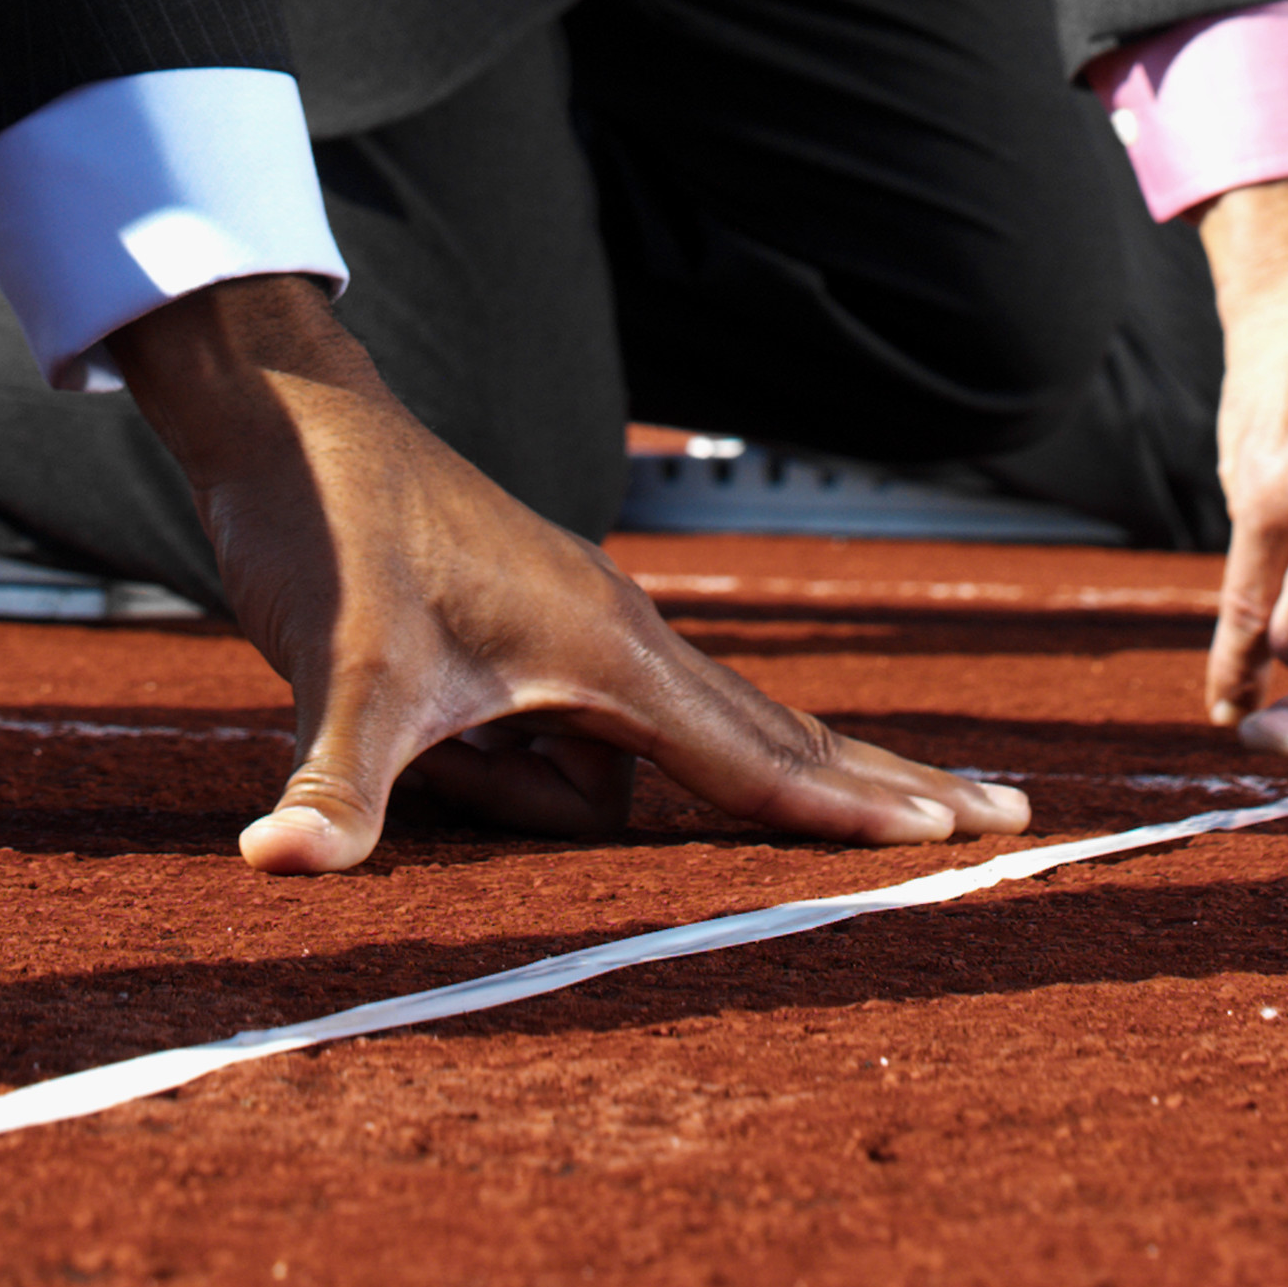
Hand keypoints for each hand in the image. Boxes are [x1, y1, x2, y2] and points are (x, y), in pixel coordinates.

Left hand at [109, 277, 1026, 868]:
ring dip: (806, 776)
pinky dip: (709, 764)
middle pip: (776, 731)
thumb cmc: (328, 527)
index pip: (751, 752)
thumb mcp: (332, 664)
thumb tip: (279, 865)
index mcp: (602, 645)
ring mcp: (579, 634)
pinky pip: (642, 729)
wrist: (288, 421)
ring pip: (716, 728)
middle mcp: (614, 636)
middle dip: (884, 781)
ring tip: (917, 811)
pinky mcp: (536, 640)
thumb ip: (330, 781)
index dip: (849, 807)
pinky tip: (740, 792)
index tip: (954, 837)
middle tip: (1008, 818)